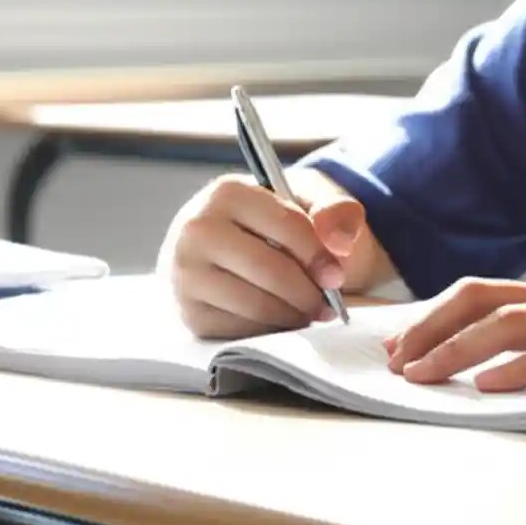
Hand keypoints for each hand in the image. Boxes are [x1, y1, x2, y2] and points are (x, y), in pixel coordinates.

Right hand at [156, 170, 366, 338]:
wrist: (230, 241)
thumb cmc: (275, 220)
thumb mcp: (309, 199)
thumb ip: (336, 210)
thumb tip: (339, 242)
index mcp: (227, 193)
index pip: (286, 225)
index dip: (319, 254)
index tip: (336, 276)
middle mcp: (196, 230)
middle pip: (270, 270)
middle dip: (308, 292)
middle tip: (326, 303)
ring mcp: (186, 273)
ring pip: (255, 305)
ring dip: (293, 315)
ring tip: (306, 310)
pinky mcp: (188, 312)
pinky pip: (240, 331)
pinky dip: (268, 330)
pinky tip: (278, 318)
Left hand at [385, 268, 525, 391]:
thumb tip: (514, 360)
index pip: (484, 293)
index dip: (435, 315)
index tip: (399, 342)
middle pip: (481, 299)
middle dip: (429, 328)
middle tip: (392, 360)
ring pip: (511, 324)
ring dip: (456, 350)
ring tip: (419, 375)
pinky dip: (521, 369)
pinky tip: (489, 387)